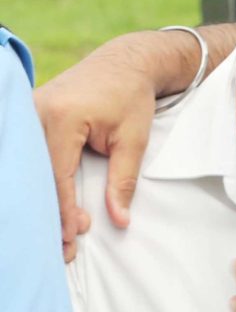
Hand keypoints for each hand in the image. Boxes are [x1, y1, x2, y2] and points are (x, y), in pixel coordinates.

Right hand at [34, 38, 167, 259]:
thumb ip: (124, 181)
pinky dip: (34, 180)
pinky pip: (25, 153)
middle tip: (62, 248)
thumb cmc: (131, 99)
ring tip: (52, 233)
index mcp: (63, 117)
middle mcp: (35, 111)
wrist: (123, 63)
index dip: (63, 209)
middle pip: (35, 174)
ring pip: (27, 166)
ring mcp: (26, 110)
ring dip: (38, 199)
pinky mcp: (26, 114)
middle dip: (47, 212)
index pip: (57, 175)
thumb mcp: (135, 140)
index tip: (72, 237)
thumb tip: (120, 221)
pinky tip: (40, 205)